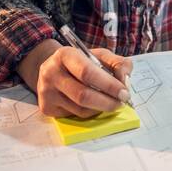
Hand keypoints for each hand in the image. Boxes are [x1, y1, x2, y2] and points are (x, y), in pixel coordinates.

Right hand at [16, 38, 133, 119]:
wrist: (54, 70)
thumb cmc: (81, 62)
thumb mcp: (99, 56)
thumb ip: (118, 64)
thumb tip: (125, 81)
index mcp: (65, 55)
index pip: (87, 73)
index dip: (108, 85)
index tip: (124, 92)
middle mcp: (51, 73)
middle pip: (83, 95)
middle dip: (107, 102)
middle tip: (121, 103)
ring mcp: (46, 92)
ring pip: (80, 109)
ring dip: (100, 109)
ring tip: (110, 103)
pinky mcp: (47, 107)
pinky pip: (74, 115)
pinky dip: (90, 113)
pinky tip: (94, 105)